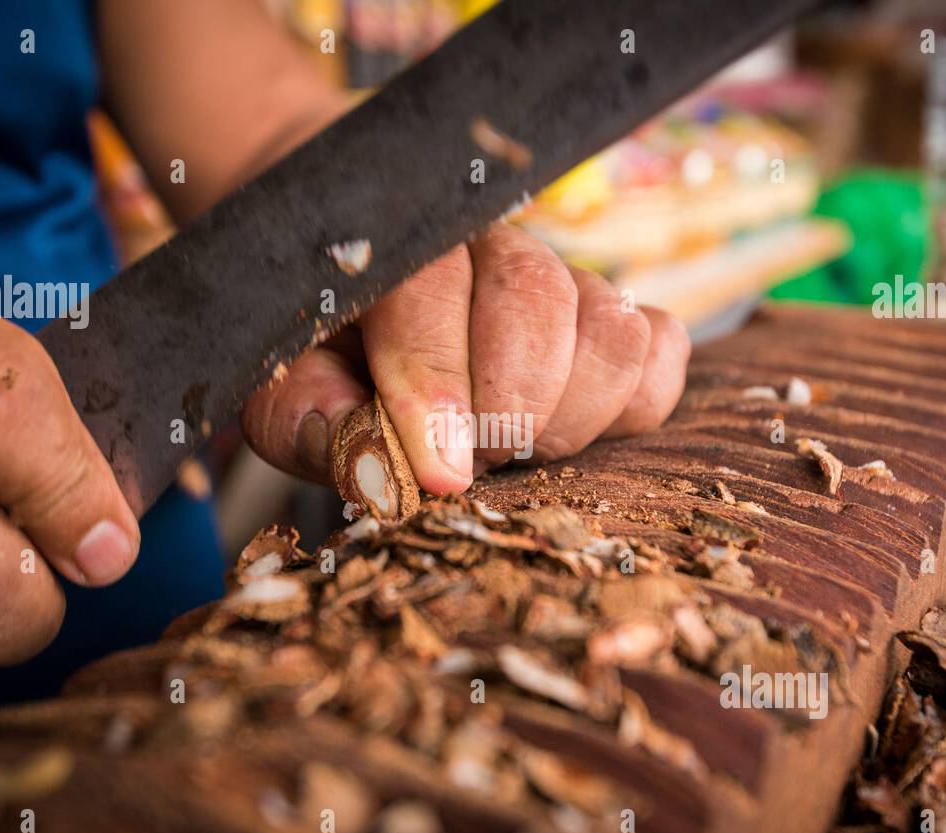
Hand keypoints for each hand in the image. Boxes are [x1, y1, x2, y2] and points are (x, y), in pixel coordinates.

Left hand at [243, 223, 690, 493]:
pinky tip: (580, 429)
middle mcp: (492, 247)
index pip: (431, 290)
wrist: (363, 288)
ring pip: (612, 328)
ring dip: (572, 412)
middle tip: (479, 457)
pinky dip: (634, 402)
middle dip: (512, 403)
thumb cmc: (322, 344)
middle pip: (538, 299)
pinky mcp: (621, 316)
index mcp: (401, 246)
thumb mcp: (282, 384)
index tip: (442, 471)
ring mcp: (566, 279)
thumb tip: (379, 473)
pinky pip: (662, 349)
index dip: (440, 384)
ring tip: (520, 448)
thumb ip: (309, 419)